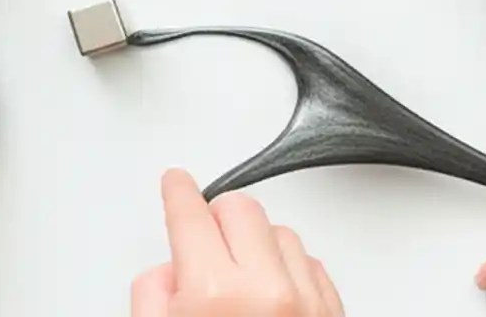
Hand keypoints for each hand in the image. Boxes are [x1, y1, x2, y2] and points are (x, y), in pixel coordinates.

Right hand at [131, 170, 342, 316]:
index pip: (190, 215)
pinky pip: (311, 264)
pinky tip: (269, 297)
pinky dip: (288, 271)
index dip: (178, 192)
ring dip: (256, 246)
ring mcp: (307, 302)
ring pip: (280, 232)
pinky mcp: (333, 312)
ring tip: (239, 286)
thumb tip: (171, 270)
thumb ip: (152, 293)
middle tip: (203, 245)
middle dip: (217, 219)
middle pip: (240, 208)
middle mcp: (268, 292)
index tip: (176, 182)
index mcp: (215, 295)